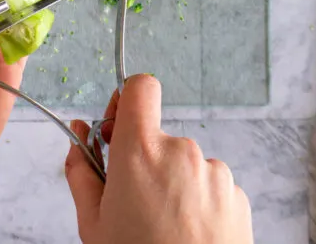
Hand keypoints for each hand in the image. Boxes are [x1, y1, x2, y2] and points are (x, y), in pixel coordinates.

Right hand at [65, 74, 253, 243]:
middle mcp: (182, 151)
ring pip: (185, 165)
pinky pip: (209, 187)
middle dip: (144, 161)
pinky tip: (187, 235)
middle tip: (132, 204)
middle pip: (158, 137)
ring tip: (162, 229)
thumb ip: (81, 171)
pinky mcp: (237, 195)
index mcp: (141, 151)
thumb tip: (79, 137)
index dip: (126, 101)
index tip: (117, 130)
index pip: (140, 87)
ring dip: (173, 186)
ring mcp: (215, 172)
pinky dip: (197, 204)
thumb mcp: (92, 223)